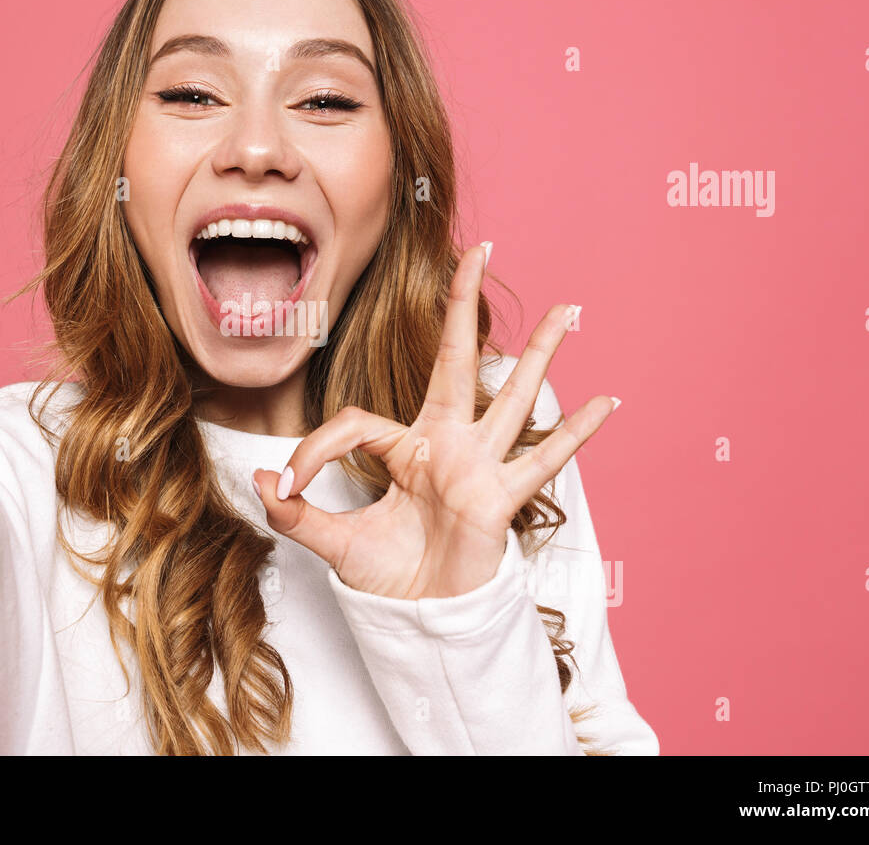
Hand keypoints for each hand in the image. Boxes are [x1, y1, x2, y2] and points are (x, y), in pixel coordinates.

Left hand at [251, 242, 618, 599]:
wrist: (423, 619)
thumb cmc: (389, 576)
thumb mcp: (334, 541)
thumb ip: (297, 512)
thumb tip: (262, 480)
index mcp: (405, 449)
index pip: (357, 423)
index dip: (315, 450)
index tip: (288, 484)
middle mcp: (447, 446)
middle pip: (456, 362)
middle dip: (464, 306)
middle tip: (479, 248)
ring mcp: (478, 467)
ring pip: (512, 398)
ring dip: (539, 353)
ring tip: (567, 308)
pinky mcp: (499, 498)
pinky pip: (541, 461)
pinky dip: (575, 433)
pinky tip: (607, 402)